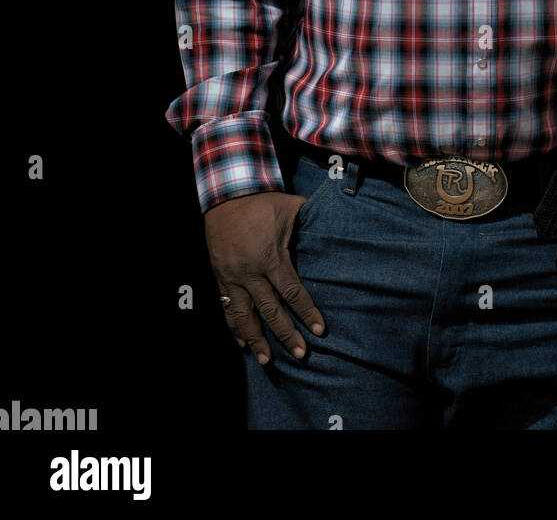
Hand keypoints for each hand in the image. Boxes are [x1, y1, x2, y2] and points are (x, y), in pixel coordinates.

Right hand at [204, 190, 324, 364]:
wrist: (227, 196)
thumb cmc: (263, 202)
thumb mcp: (290, 208)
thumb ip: (310, 220)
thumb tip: (335, 222)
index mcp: (271, 258)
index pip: (292, 293)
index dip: (307, 313)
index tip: (319, 330)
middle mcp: (252, 273)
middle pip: (271, 312)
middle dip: (287, 335)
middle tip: (301, 355)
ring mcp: (234, 278)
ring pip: (245, 317)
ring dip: (256, 341)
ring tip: (266, 361)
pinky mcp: (220, 278)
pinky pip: (227, 308)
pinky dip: (234, 328)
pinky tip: (241, 343)